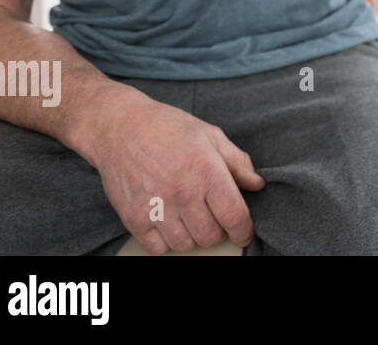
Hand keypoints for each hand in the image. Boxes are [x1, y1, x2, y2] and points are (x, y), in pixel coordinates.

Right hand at [82, 88, 265, 253]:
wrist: (120, 128)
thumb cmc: (169, 128)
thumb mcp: (211, 135)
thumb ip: (238, 162)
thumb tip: (257, 184)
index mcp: (206, 171)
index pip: (234, 216)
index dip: (244, 231)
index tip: (245, 234)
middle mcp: (182, 193)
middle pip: (211, 236)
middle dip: (219, 231)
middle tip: (215, 218)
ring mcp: (156, 209)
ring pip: (186, 245)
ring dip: (193, 237)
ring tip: (191, 218)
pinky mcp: (133, 219)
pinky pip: (157, 249)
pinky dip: (167, 242)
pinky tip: (170, 224)